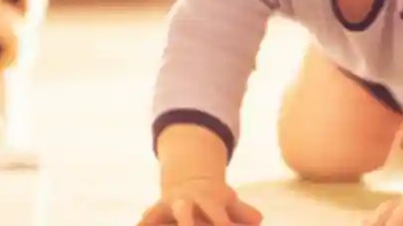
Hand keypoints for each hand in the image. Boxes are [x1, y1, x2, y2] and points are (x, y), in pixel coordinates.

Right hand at [137, 176, 262, 225]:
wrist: (188, 182)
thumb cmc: (215, 199)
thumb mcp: (229, 201)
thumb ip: (242, 213)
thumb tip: (258, 219)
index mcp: (207, 199)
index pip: (217, 218)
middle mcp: (185, 201)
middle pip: (184, 214)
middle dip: (186, 224)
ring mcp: (167, 206)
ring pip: (159, 216)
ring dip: (154, 220)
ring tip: (146, 225)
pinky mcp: (153, 213)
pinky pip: (146, 221)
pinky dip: (143, 224)